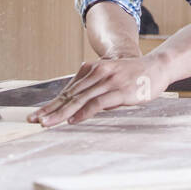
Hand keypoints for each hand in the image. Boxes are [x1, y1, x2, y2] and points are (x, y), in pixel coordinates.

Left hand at [29, 52, 172, 126]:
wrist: (157, 66)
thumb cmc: (133, 76)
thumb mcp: (109, 79)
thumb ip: (94, 90)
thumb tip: (77, 110)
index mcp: (92, 70)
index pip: (67, 91)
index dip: (51, 104)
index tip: (36, 116)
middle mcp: (97, 73)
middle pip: (69, 95)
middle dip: (50, 109)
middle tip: (33, 121)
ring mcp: (107, 81)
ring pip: (79, 100)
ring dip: (61, 113)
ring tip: (47, 123)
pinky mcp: (119, 91)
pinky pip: (97, 103)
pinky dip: (83, 112)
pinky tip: (73, 120)